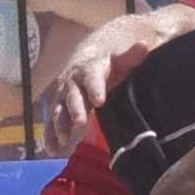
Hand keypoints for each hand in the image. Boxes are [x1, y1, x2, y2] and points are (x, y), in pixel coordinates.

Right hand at [40, 15, 161, 155]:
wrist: (84, 63)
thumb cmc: (107, 65)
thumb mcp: (119, 60)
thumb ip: (130, 56)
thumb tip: (144, 44)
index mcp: (89, 69)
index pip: (92, 77)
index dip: (95, 88)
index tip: (100, 100)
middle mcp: (73, 82)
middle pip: (73, 96)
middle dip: (75, 109)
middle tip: (80, 122)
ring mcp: (63, 96)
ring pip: (59, 110)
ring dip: (60, 124)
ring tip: (65, 139)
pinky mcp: (59, 109)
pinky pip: (52, 123)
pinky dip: (50, 136)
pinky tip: (52, 150)